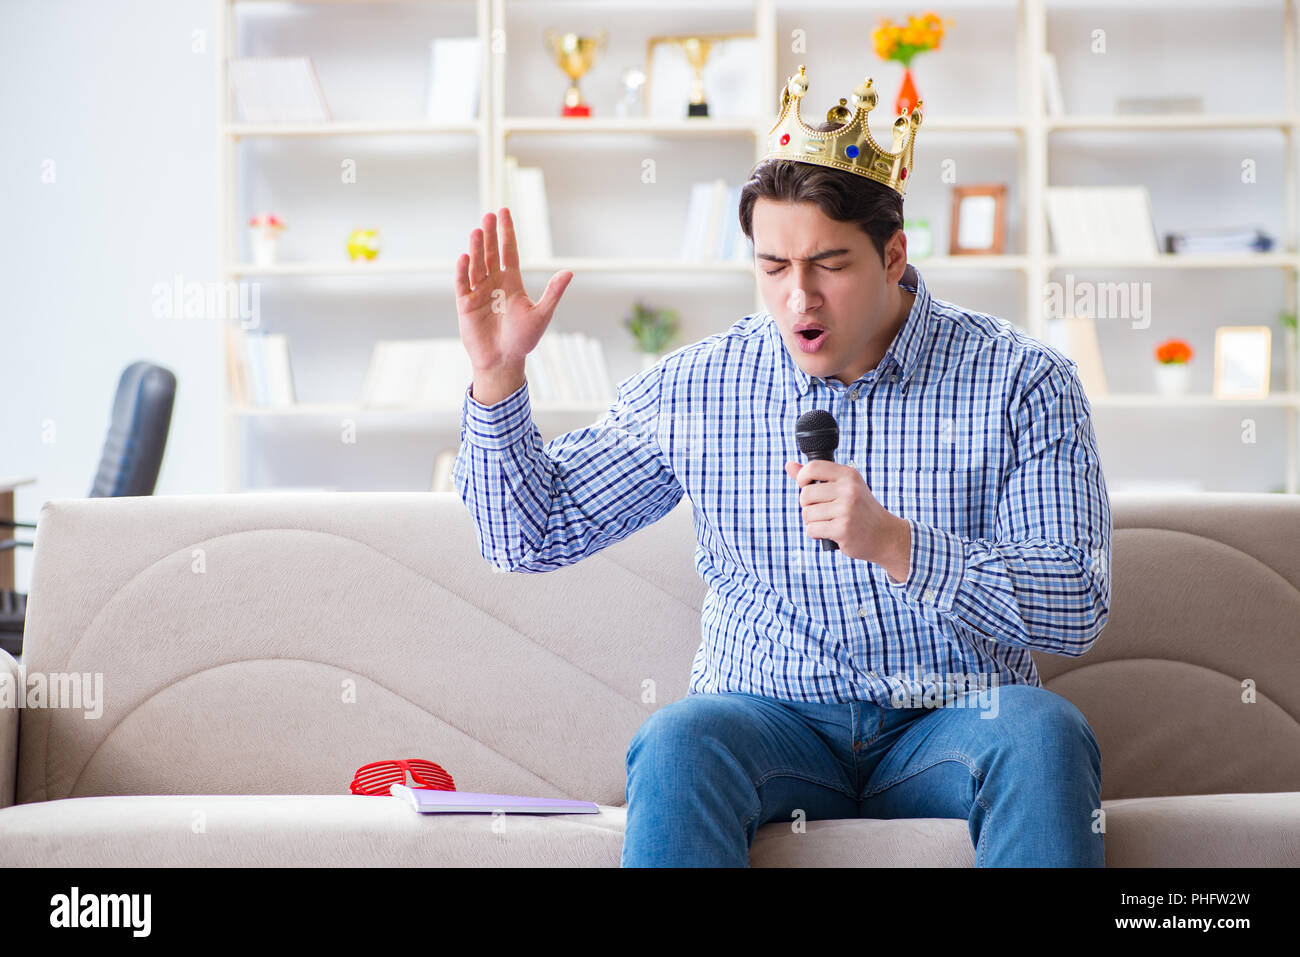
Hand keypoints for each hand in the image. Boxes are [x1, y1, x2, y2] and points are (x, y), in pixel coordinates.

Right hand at [454, 207, 572, 373]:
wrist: (503, 360)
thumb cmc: (523, 340)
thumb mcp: (541, 314)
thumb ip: (553, 292)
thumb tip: (569, 272)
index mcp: (512, 282)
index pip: (508, 251)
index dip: (507, 232)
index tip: (503, 211)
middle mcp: (494, 283)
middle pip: (491, 253)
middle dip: (491, 234)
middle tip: (489, 214)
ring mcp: (478, 292)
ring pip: (476, 264)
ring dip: (477, 248)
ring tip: (478, 230)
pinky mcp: (465, 304)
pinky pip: (463, 282)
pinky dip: (463, 270)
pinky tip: (465, 256)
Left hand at [785, 459, 910, 578]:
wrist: (884, 535)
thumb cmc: (860, 510)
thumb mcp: (843, 487)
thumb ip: (815, 476)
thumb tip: (789, 465)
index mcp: (848, 475)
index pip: (813, 467)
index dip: (802, 478)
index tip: (806, 487)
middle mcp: (848, 489)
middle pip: (805, 494)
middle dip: (807, 506)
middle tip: (821, 511)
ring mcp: (846, 509)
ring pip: (807, 514)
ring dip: (812, 522)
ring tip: (827, 523)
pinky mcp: (843, 529)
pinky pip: (812, 530)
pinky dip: (815, 534)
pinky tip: (829, 533)